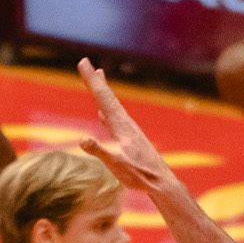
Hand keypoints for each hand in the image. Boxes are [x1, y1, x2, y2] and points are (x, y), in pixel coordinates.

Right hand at [77, 58, 180, 197]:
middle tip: (87, 63)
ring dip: (102, 92)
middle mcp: (125, 122)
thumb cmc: (138, 174)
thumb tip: (83, 140)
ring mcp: (128, 130)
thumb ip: (99, 151)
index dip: (91, 79)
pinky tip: (102, 115)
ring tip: (98, 79)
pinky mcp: (129, 139)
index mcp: (120, 124)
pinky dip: (106, 111)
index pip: (102, 97)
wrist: (160, 182)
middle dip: (95, 80)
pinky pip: (113, 119)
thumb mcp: (116, 163)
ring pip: (111, 106)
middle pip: (107, 96)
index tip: (83, 61)